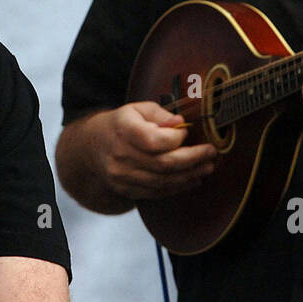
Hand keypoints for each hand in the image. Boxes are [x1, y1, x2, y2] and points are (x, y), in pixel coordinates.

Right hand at [86, 101, 217, 200]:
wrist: (92, 147)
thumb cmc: (121, 124)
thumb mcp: (137, 109)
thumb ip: (160, 114)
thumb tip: (181, 124)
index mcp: (123, 129)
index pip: (154, 140)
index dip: (176, 138)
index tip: (187, 132)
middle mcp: (121, 155)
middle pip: (163, 164)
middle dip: (193, 160)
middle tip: (210, 153)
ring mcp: (122, 176)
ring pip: (163, 181)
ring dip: (189, 176)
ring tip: (207, 167)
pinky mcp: (126, 189)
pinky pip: (157, 192)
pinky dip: (177, 187)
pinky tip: (192, 179)